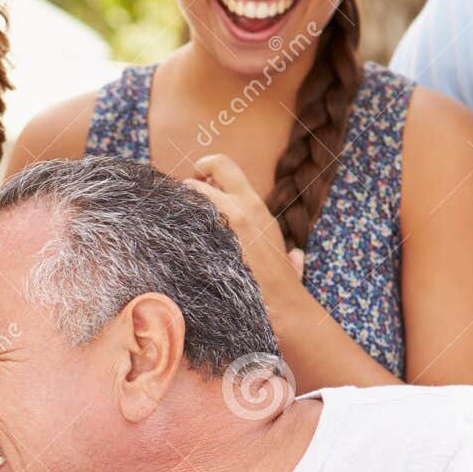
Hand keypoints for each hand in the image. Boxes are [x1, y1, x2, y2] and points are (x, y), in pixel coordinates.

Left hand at [184, 154, 304, 299]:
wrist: (284, 307)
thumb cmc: (284, 285)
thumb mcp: (285, 255)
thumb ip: (284, 249)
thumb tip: (295, 256)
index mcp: (254, 205)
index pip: (221, 164)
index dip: (203, 167)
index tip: (198, 181)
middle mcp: (238, 209)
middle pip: (197, 179)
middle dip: (185, 189)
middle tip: (181, 206)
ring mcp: (223, 228)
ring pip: (187, 200)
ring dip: (179, 209)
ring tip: (179, 226)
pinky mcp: (209, 249)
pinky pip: (184, 229)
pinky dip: (177, 233)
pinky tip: (179, 248)